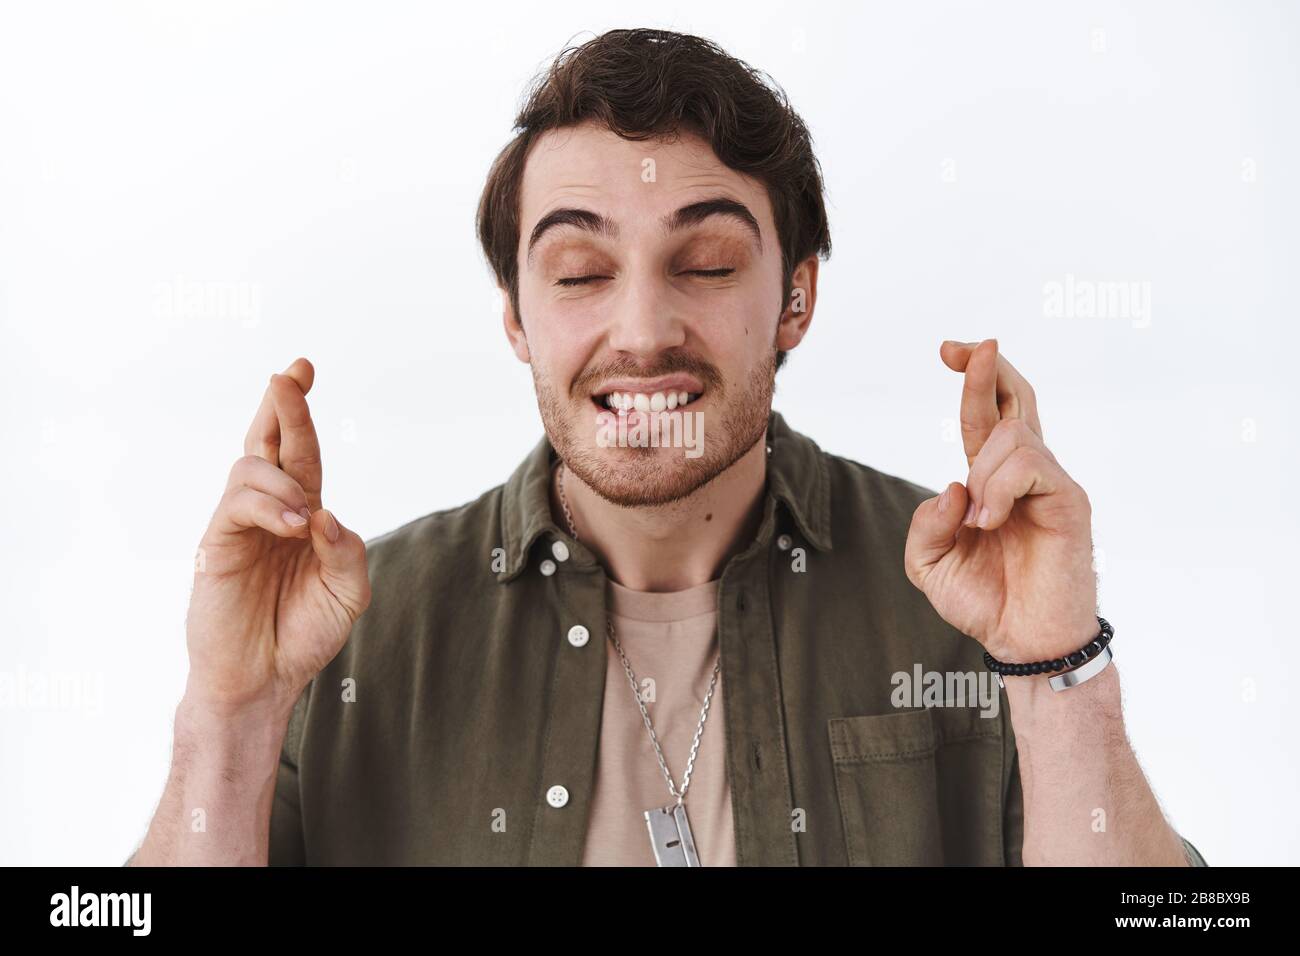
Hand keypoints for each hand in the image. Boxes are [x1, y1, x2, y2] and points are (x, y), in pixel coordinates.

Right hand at [184, 357, 370, 713]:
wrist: (264, 679)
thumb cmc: (303, 634)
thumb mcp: (348, 593)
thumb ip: (346, 550)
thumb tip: (324, 513)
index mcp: (303, 514)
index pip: (302, 453)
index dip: (300, 413)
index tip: (304, 367)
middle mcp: (270, 511)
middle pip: (269, 442)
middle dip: (282, 406)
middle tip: (291, 374)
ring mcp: (240, 526)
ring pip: (251, 468)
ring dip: (284, 482)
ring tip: (303, 522)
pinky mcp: (217, 546)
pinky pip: (237, 504)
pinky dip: (269, 506)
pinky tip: (293, 527)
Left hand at [904, 339, 1098, 662]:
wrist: (1024, 643)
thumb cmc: (986, 602)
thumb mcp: (930, 564)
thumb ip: (926, 523)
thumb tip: (950, 486)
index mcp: (992, 480)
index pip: (985, 414)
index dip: (972, 378)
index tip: (948, 349)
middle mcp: (1026, 472)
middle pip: (1015, 397)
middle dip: (985, 367)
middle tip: (958, 349)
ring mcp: (1051, 483)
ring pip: (1012, 435)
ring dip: (981, 473)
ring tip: (979, 523)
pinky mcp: (1070, 500)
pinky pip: (1029, 465)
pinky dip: (998, 489)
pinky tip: (990, 522)